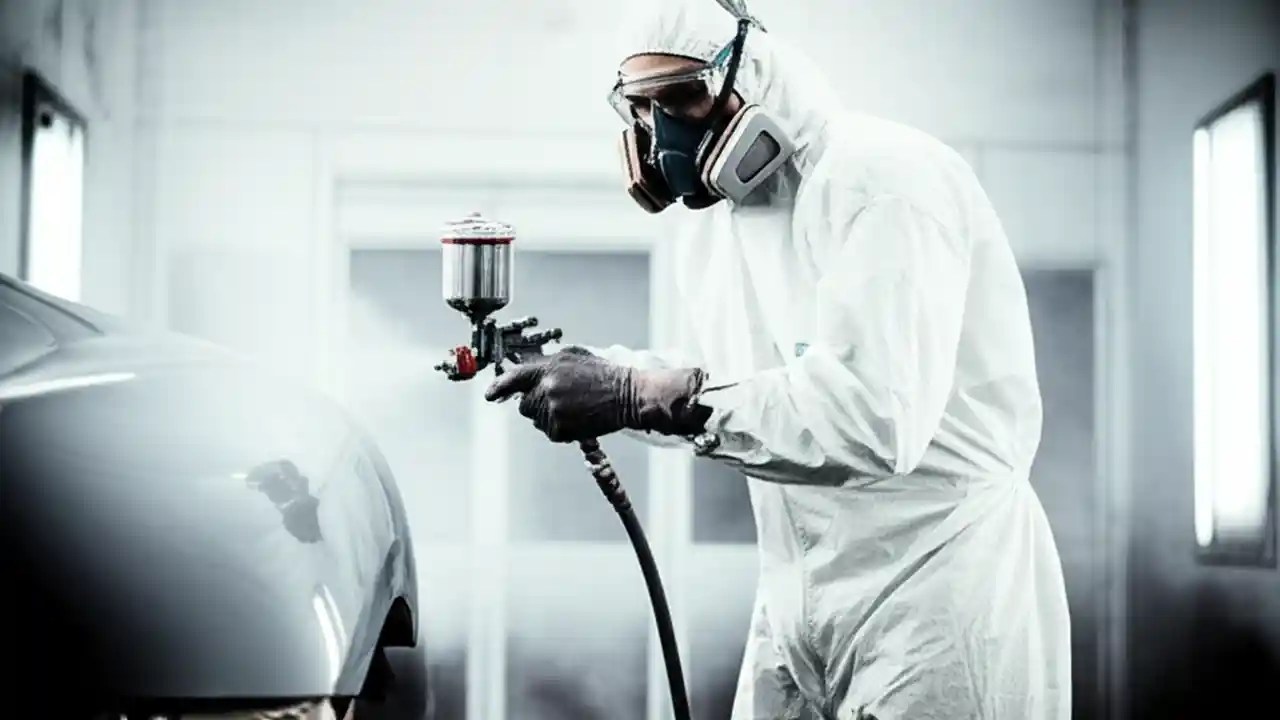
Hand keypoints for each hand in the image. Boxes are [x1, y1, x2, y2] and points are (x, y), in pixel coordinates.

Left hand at [483, 346, 709, 442]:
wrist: (627, 395)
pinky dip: (560, 429)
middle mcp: (546, 388)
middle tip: (557, 401)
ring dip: (549, 417)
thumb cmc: (604, 374)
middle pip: (524, 404)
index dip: (499, 387)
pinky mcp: (560, 429)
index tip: (490, 396)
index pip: (515, 378)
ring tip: (574, 409)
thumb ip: (548, 363)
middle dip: (535, 404)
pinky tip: (578, 419)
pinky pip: (550, 432)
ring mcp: (552, 410)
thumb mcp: (574, 357)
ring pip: (537, 419)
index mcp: (548, 368)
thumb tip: (527, 368)